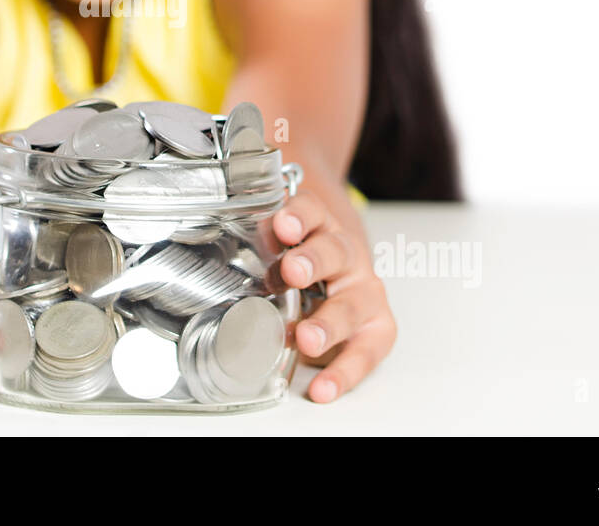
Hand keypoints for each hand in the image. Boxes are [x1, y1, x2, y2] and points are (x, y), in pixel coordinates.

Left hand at [273, 189, 395, 402]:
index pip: (311, 211)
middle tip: (291, 271)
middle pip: (334, 253)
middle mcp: (346, 256)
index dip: (298, 216)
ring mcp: (364, 293)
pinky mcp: (376, 329)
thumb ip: (260, 237)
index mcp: (321, 226)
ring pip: (351, 305)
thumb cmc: (304, 257)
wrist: (340, 274)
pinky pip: (364, 353)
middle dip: (312, 262)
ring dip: (329, 323)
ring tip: (308, 339)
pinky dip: (343, 372)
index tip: (282, 224)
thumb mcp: (283, 241)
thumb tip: (222, 229)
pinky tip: (323, 387)